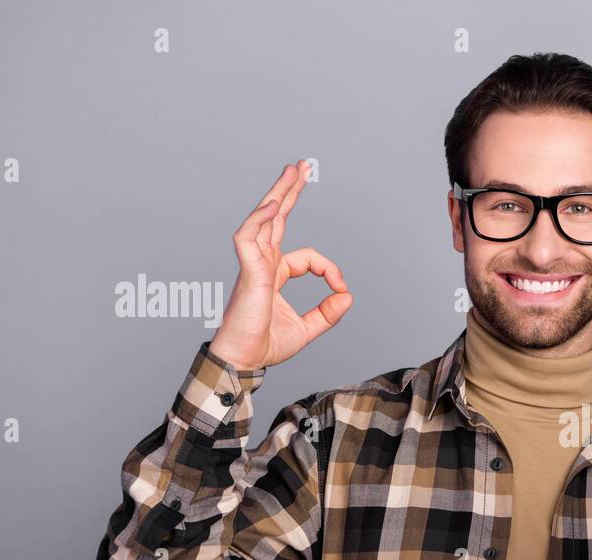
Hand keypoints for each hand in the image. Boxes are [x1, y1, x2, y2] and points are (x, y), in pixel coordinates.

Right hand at [209, 160, 352, 369]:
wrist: (244, 361)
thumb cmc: (265, 345)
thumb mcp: (307, 328)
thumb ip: (328, 313)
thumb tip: (347, 295)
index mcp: (274, 274)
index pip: (305, 257)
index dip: (328, 268)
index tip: (341, 288)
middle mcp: (262, 264)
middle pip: (275, 218)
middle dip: (289, 192)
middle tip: (301, 167)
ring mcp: (253, 265)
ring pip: (263, 219)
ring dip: (278, 193)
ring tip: (292, 170)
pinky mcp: (247, 272)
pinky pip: (248, 238)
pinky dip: (259, 220)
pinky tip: (273, 204)